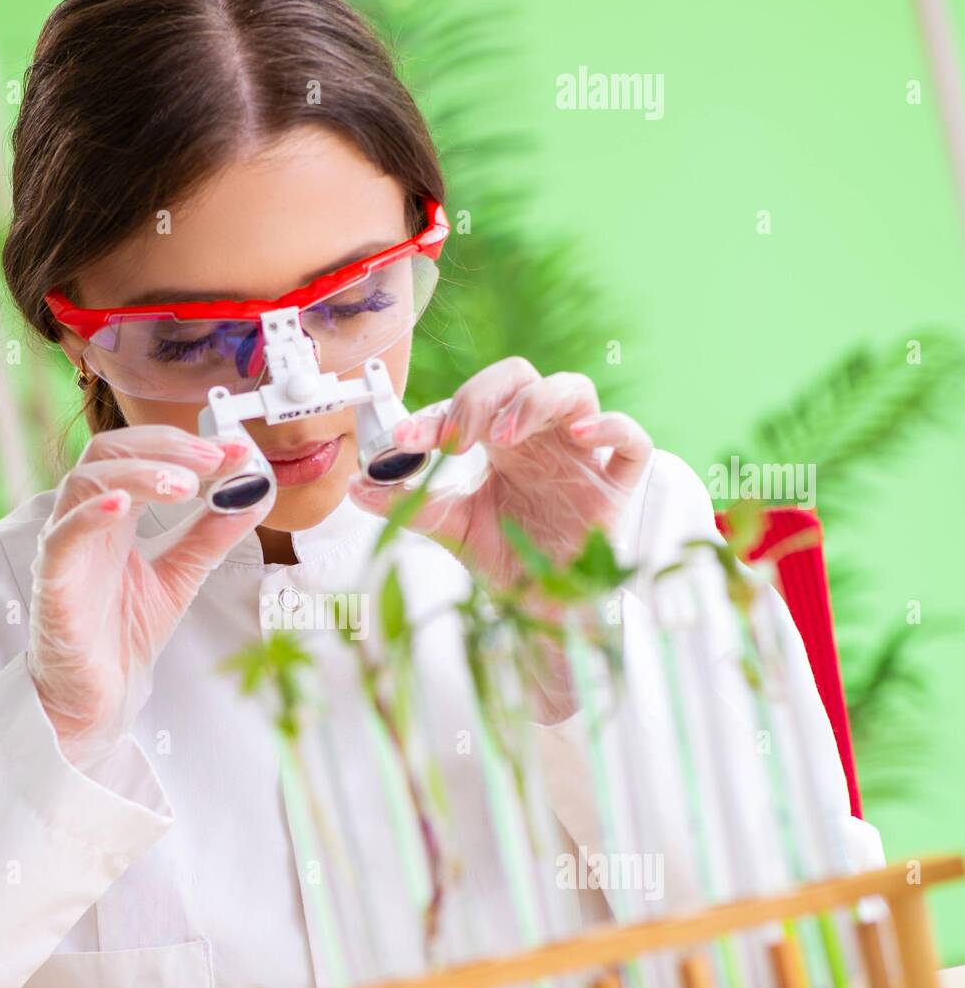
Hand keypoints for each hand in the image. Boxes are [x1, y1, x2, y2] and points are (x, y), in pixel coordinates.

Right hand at [28, 427, 273, 767]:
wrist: (98, 695)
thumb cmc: (124, 634)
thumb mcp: (182, 576)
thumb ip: (211, 535)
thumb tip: (255, 493)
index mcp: (116, 515)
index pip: (143, 456)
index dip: (188, 446)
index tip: (238, 450)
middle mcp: (87, 521)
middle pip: (110, 452)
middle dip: (165, 447)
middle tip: (214, 457)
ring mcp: (67, 547)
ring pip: (85, 482)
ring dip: (139, 474)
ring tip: (186, 484)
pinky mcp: (52, 581)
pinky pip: (62, 537)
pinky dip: (90, 515)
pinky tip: (124, 505)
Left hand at [349, 358, 651, 586]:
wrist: (540, 611)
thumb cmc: (505, 560)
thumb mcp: (449, 528)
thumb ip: (408, 504)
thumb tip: (355, 486)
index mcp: (502, 440)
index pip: (471, 403)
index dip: (436, 415)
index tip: (404, 441)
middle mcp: (541, 438)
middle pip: (520, 377)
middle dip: (482, 396)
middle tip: (456, 439)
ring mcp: (581, 456)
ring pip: (574, 391)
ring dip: (535, 403)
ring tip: (501, 437)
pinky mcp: (615, 486)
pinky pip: (632, 441)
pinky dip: (613, 426)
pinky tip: (584, 434)